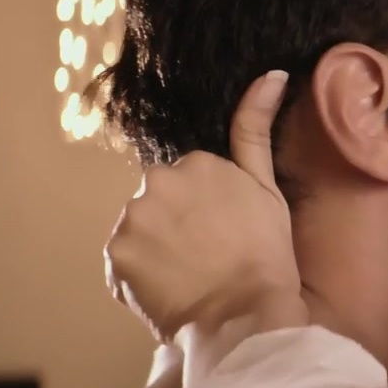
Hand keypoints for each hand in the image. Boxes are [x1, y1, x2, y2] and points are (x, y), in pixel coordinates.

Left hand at [104, 71, 305, 342]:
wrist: (245, 315)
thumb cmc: (265, 255)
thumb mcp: (268, 188)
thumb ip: (256, 129)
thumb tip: (271, 73)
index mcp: (195, 162)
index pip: (188, 183)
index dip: (205, 212)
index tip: (224, 235)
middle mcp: (157, 180)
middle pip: (159, 201)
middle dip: (174, 224)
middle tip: (205, 258)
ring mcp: (133, 218)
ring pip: (139, 230)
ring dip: (153, 249)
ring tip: (186, 278)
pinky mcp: (116, 254)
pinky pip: (123, 263)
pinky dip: (137, 278)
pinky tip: (166, 291)